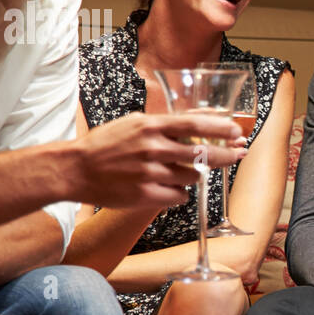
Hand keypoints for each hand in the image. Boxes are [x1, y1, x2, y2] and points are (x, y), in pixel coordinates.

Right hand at [71, 112, 245, 208]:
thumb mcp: (134, 123)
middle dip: (227, 154)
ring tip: (184, 171)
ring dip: (196, 175)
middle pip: (202, 153)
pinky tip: (170, 188)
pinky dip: (180, 192)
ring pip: (193, 176)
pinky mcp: (145, 195)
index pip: (195, 124)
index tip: (237, 131)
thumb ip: (164, 123)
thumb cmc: (105, 145)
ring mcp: (150, 173)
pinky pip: (179, 196)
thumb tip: (199, 118)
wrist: (75, 169)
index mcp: (150, 127)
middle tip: (238, 154)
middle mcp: (152, 148)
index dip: (221, 128)